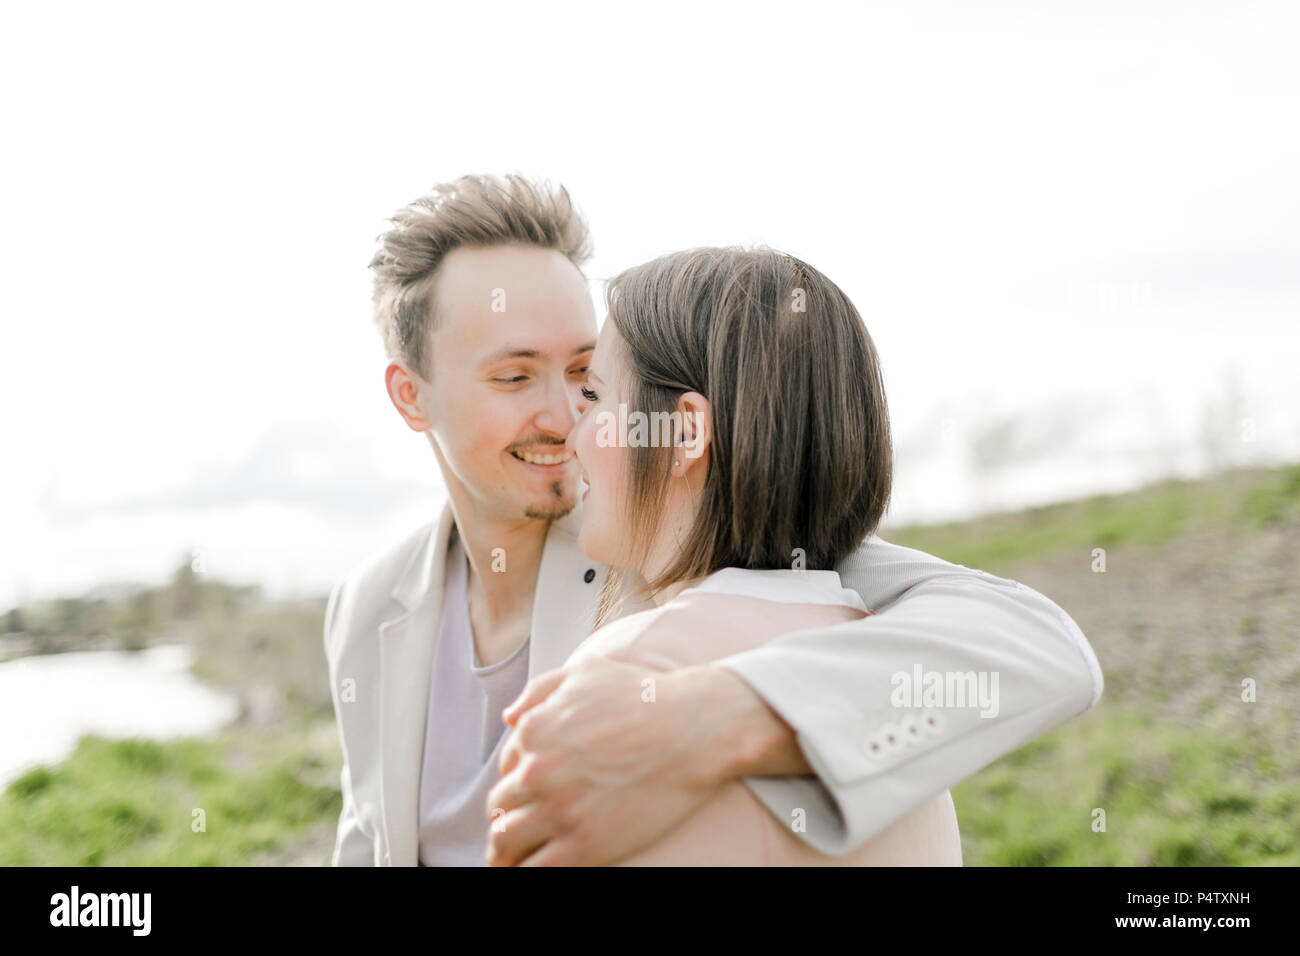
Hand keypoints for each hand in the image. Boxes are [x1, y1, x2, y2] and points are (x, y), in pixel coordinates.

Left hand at [484, 655, 751, 865]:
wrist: (694, 729)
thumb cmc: (644, 697)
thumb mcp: (585, 673)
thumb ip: (539, 691)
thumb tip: (509, 717)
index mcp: (534, 731)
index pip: (506, 767)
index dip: (518, 779)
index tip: (532, 791)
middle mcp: (538, 771)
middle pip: (499, 806)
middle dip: (506, 816)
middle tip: (518, 827)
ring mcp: (560, 810)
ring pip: (505, 842)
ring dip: (503, 852)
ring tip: (511, 859)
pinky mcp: (585, 844)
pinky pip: (535, 870)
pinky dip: (523, 872)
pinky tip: (529, 870)